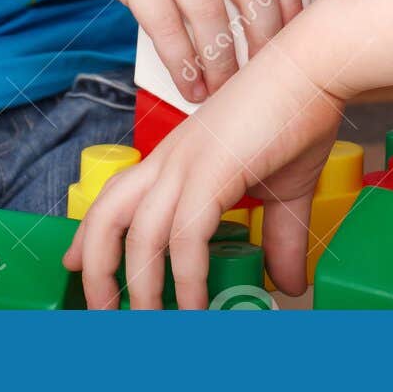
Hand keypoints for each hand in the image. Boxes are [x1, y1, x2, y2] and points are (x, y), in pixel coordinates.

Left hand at [61, 28, 346, 307]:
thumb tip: (288, 283)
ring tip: (151, 325)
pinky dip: (187, 279)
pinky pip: (186, 238)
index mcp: (180, 154)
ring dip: (141, 287)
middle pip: (108, 214)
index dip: (93, 234)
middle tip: (100, 312)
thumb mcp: (285, 186)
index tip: (77, 265)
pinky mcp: (211, 171)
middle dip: (97, 268)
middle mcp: (173, 158)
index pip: (118, 194)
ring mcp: (188, 163)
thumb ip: (280, 236)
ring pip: (138, 233)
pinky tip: (197, 307)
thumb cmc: (300, 111)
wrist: (315, 67)